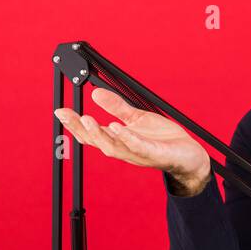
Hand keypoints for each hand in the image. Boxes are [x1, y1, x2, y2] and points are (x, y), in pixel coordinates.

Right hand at [54, 87, 211, 194]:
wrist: (189, 156)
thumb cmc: (162, 140)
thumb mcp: (137, 118)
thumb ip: (117, 107)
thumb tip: (95, 93)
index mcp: (119, 141)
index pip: (91, 134)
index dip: (75, 123)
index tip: (60, 110)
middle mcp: (125, 150)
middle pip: (97, 141)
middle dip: (81, 128)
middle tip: (69, 115)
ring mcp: (139, 154)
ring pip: (114, 146)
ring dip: (99, 134)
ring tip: (88, 119)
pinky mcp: (155, 154)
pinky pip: (139, 146)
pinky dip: (127, 138)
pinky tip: (118, 128)